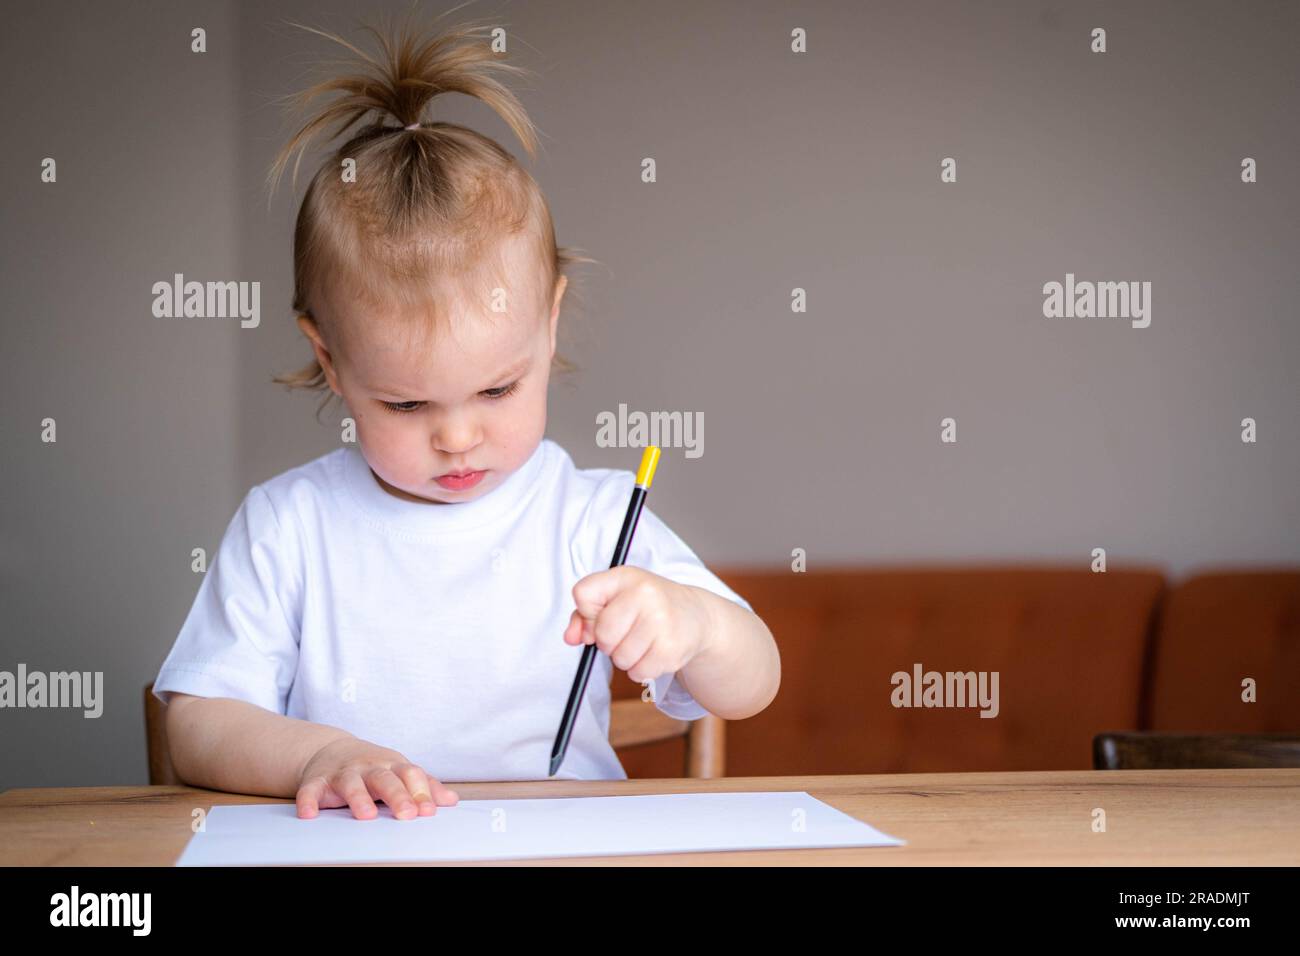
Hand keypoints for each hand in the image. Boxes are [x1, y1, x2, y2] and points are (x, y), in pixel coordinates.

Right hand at [296, 737, 458, 820]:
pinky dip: (308, 801)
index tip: (429, 811)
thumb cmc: (374, 766)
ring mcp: (343, 773)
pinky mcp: (317, 781)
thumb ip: (424, 786)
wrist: (332, 750)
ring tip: (366, 816)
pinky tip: (310, 814)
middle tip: (408, 814)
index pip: (410, 775)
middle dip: (397, 796)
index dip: (420, 792)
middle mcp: (369, 767)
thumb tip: (452, 801)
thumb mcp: (400, 771)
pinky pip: (311, 790)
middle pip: (385, 779)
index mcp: (392, 766)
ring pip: (351, 783)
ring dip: (358, 798)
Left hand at [562, 566, 713, 683]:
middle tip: (627, 632)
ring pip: (619, 658)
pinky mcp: (671, 650)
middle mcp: (645, 594)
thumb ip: (585, 615)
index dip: (587, 612)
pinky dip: (642, 669)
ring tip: (643, 642)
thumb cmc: (647, 606)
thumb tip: (570, 638)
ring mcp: (661, 622)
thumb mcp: (616, 597)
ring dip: (626, 658)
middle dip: (608, 641)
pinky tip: (654, 652)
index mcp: (626, 576)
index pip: (582, 594)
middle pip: (602, 633)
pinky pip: (638, 673)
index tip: (603, 613)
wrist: (695, 616)